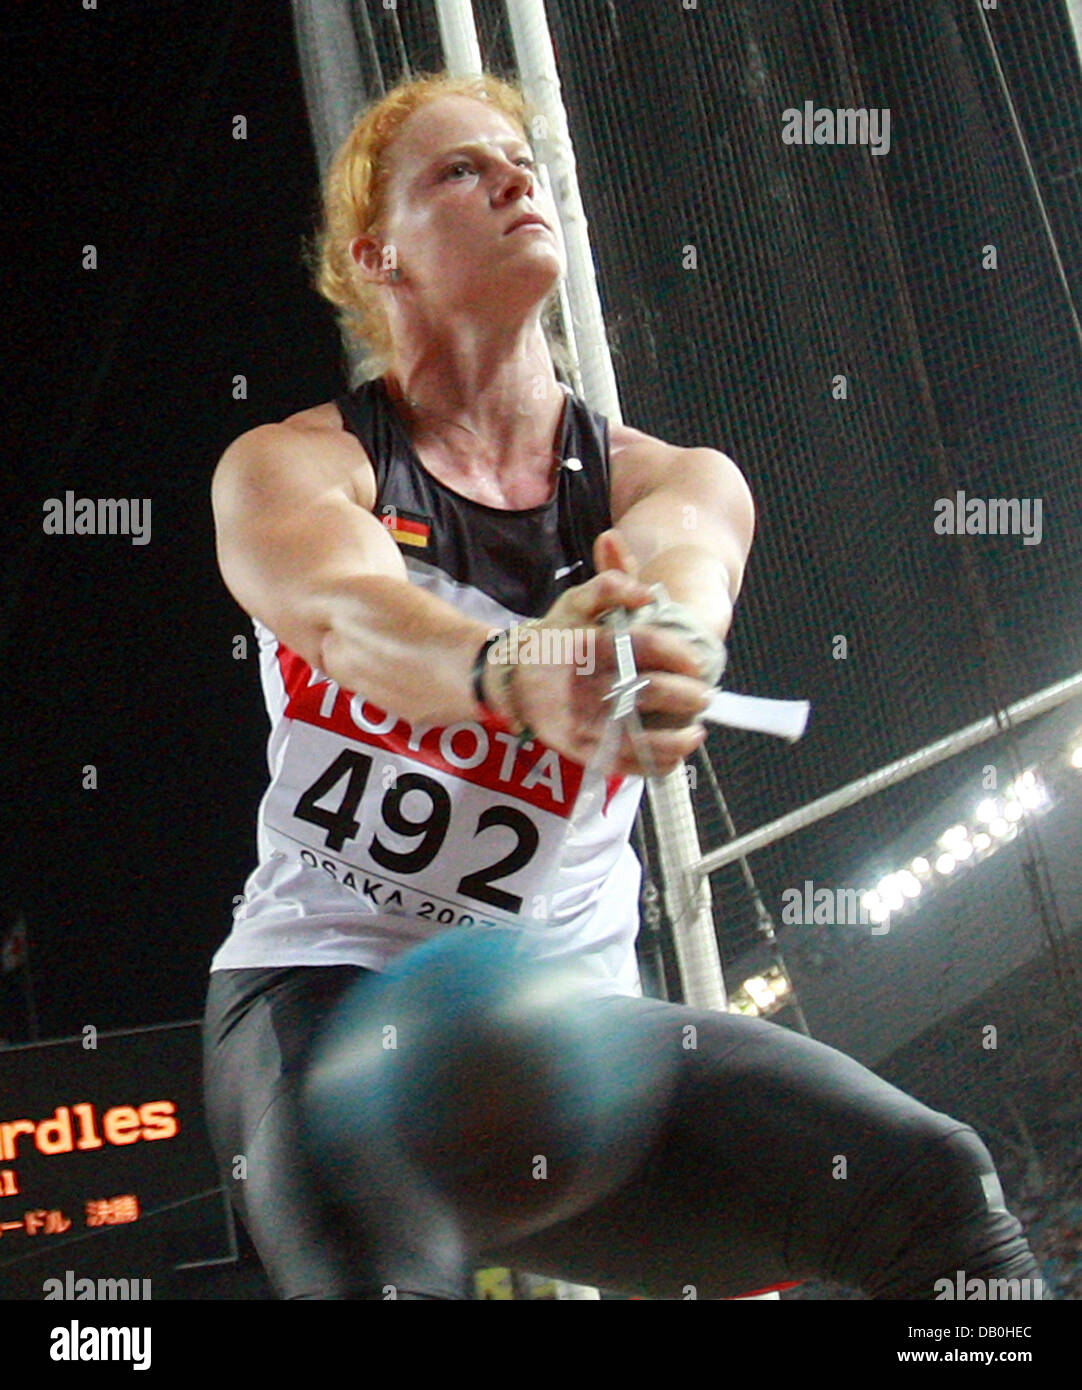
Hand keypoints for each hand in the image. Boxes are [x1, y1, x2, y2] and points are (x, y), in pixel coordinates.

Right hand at [485, 531, 709, 775]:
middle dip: (688, 696)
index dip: (679, 654)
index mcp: (588, 645)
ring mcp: (583, 722)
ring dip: (679, 738)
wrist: (514, 681)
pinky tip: (674, 753)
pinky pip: (626, 764)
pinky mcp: (582, 750)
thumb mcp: (576, 602)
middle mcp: (586, 686)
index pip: (645, 645)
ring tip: (696, 731)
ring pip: (642, 737)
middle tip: (704, 696)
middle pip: (650, 692)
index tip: (697, 663)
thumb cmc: (556, 639)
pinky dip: (657, 762)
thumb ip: (611, 585)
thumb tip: (649, 594)